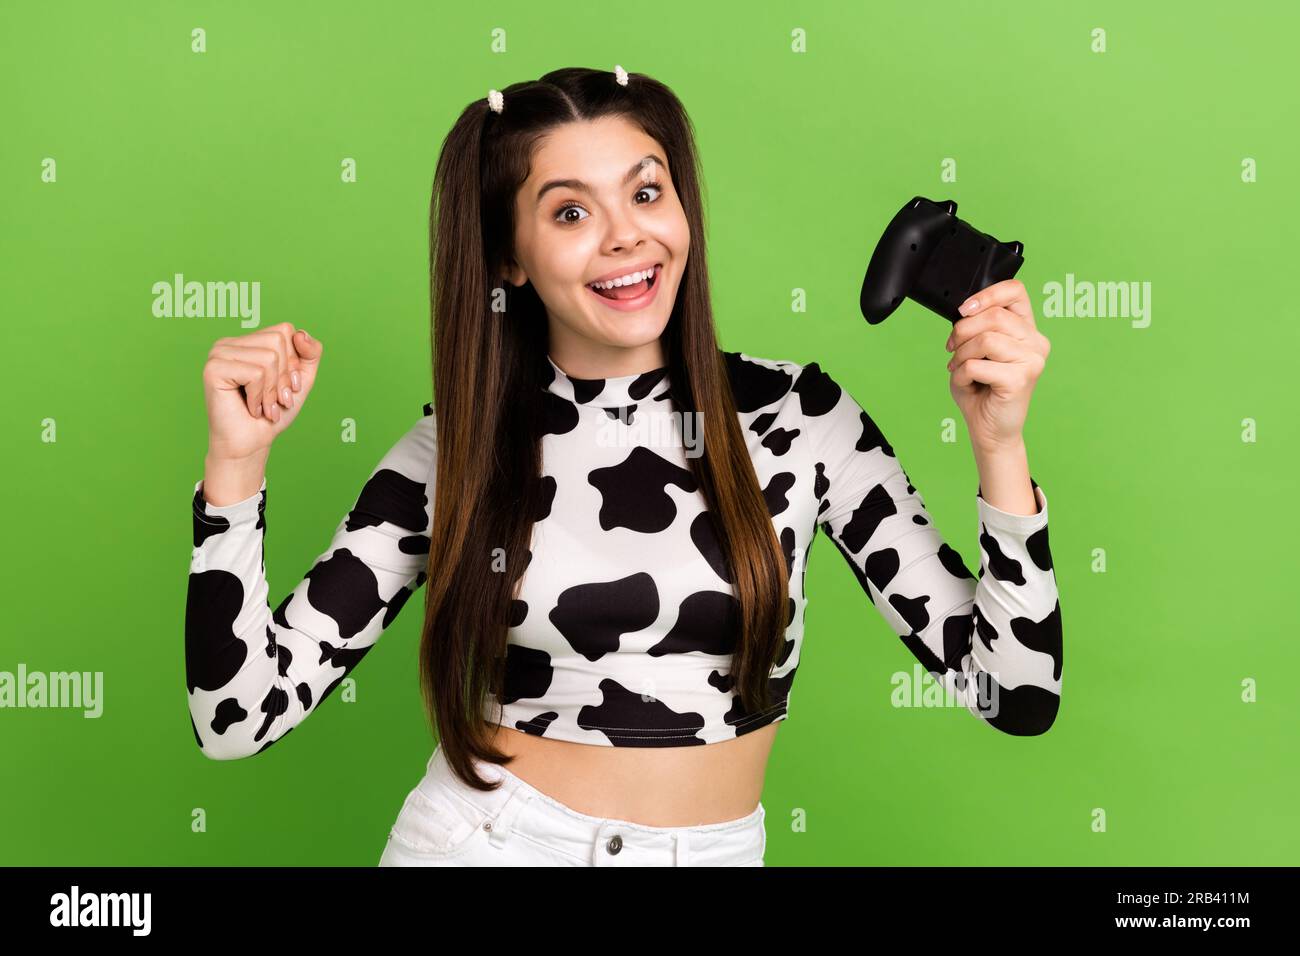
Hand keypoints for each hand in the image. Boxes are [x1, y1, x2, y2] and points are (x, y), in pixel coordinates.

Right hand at [203, 322, 323, 460]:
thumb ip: (310, 353)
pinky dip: (259, 396)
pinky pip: (255, 373)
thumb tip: (301, 333)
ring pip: (268, 358)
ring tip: (264, 407)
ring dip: (272, 391)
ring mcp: (218, 354)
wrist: (251, 444)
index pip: (285, 330)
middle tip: (276, 400)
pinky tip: (251, 408)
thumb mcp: (301, 379)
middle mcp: (229, 343)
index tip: (286, 387)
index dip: (293, 362)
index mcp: (247, 341)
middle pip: (278, 341)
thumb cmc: (274, 412)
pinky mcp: (213, 369)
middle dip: (284, 377)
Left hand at [944, 278, 1049, 450]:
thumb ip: (975, 328)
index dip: (987, 294)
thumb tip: (965, 312)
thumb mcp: (974, 351)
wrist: (989, 429)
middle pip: (994, 315)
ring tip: (959, 368)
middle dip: (963, 331)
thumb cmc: (981, 390)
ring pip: (985, 339)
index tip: (964, 310)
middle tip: (953, 349)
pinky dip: (961, 374)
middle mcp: (1036, 342)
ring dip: (961, 355)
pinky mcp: (1021, 379)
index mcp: (1026, 330)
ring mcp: (1032, 360)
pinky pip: (978, 365)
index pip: (1016, 291)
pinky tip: (967, 383)